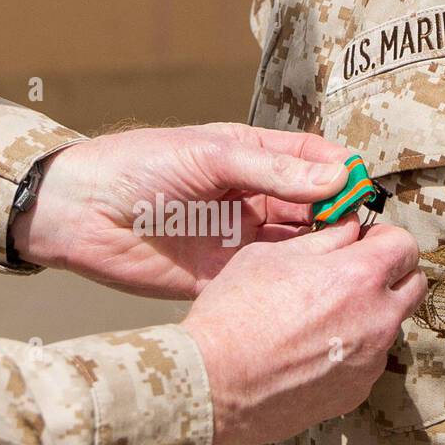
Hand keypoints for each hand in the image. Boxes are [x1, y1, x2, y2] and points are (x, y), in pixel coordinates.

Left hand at [10, 123, 350, 298]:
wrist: (79, 214)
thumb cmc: (135, 167)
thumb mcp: (207, 156)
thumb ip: (270, 169)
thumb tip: (335, 178)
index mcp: (250, 159)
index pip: (312, 162)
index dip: (342, 173)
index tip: (365, 188)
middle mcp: (253, 198)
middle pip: (315, 207)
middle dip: (341, 216)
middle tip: (365, 231)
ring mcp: (242, 239)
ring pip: (299, 246)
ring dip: (325, 252)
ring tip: (351, 260)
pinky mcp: (226, 276)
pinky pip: (272, 280)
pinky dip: (297, 283)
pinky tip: (318, 288)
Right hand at [181, 220, 426, 444]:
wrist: (213, 382)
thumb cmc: (233, 313)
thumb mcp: (270, 256)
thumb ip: (321, 241)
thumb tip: (349, 230)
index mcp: (358, 276)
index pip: (406, 246)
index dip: (384, 239)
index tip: (363, 244)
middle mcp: (377, 319)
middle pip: (414, 286)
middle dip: (391, 275)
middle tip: (353, 275)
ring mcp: (370, 361)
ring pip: (388, 326)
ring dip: (368, 315)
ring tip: (319, 320)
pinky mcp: (356, 392)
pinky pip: (367, 362)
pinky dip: (350, 351)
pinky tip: (309, 352)